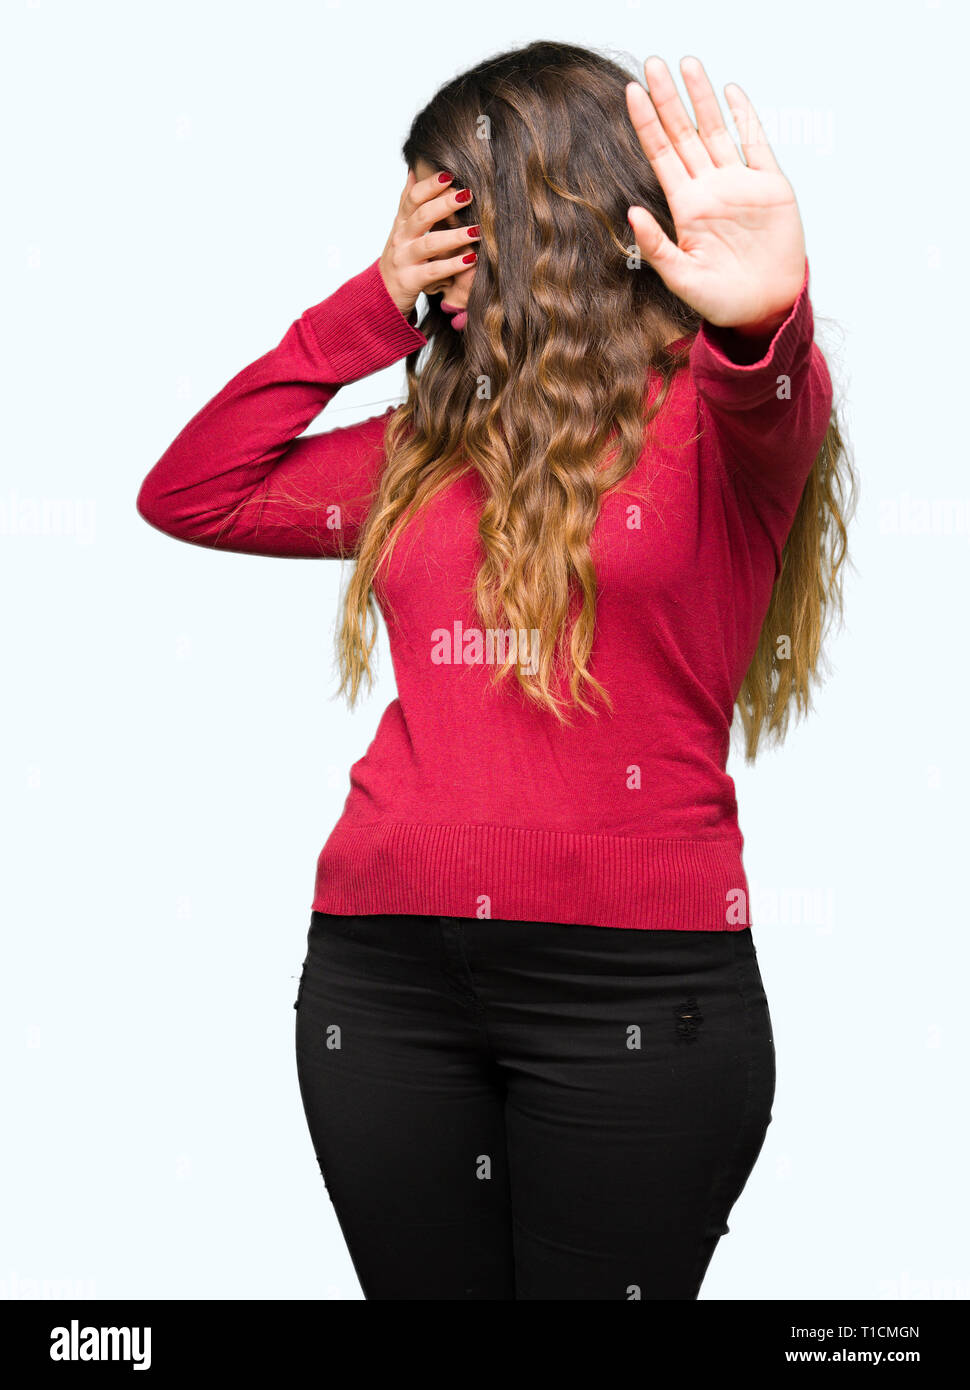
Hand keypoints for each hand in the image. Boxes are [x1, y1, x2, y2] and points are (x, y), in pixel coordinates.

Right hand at [378, 169, 478, 317]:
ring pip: (429, 244)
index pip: (413, 197)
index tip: (450, 174)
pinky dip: (453, 265)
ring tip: (476, 231)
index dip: (429, 185)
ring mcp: (404, 260)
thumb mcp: (401, 228)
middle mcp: (400, 238)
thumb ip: (408, 202)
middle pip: (422, 216)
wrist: (381, 294)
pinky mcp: (410, 281)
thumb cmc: (400, 258)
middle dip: (445, 204)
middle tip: (468, 195)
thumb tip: (413, 169)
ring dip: (455, 236)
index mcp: (401, 223)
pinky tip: (470, 259)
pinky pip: (434, 271)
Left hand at [625, 56, 805, 332]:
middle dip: (668, 99)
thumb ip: (656, 247)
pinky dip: (744, 117)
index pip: (660, 156)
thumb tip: (631, 213)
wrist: (765, 309)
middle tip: (653, 64)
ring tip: (687, 65)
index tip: (631, 91)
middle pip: (684, 134)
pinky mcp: (770, 186)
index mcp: (686, 208)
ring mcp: (739, 184)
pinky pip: (755, 144)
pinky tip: (730, 93)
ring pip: (716, 131)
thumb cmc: (721, 300)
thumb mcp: (681, 278)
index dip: (646, 124)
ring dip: (701, 98)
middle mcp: (709, 189)